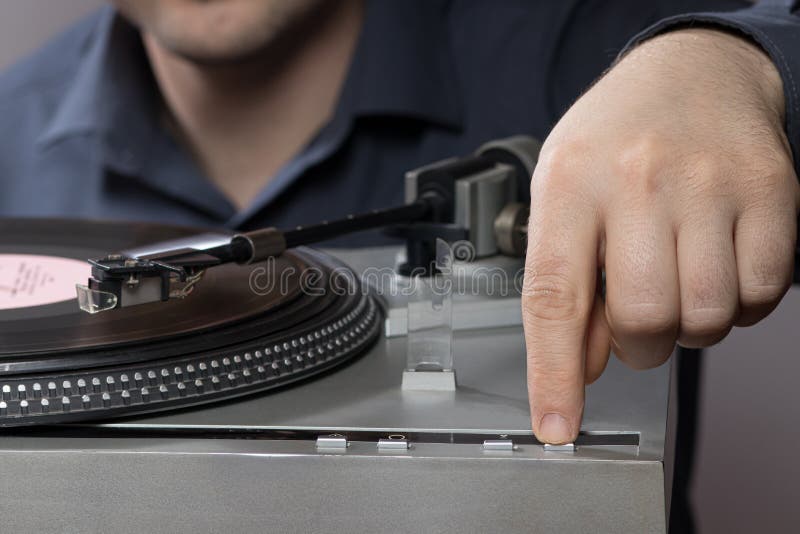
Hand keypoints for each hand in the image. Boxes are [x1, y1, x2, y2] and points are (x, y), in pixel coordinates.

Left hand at [524, 29, 798, 443]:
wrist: (691, 71)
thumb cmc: (614, 140)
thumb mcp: (563, 197)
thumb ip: (566, 281)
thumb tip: (585, 365)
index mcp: (569, 182)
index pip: (553, 298)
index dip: (554, 375)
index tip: (556, 428)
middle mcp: (637, 179)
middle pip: (642, 319)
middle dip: (638, 346)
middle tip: (635, 321)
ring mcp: (709, 183)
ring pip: (705, 317)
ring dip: (689, 328)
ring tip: (676, 285)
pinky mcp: (771, 190)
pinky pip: (763, 293)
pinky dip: (741, 304)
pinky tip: (719, 268)